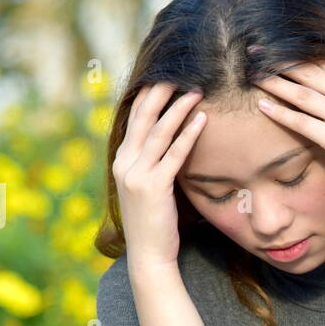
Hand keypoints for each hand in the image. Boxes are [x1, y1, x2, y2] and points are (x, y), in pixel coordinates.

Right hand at [113, 83, 206, 273]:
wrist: (149, 255)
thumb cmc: (154, 222)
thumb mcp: (148, 187)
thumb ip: (153, 164)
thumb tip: (170, 142)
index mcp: (122, 160)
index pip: (133, 118)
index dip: (148, 94)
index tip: (164, 75)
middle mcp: (125, 163)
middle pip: (142, 117)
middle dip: (160, 91)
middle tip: (178, 70)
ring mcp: (137, 174)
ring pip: (158, 131)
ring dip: (178, 108)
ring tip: (197, 89)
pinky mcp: (154, 187)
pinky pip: (174, 154)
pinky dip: (188, 134)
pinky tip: (202, 120)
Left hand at [253, 61, 324, 208]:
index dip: (304, 54)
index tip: (282, 48)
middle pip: (314, 73)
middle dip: (282, 61)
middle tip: (257, 53)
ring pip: (305, 95)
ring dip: (276, 83)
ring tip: (254, 75)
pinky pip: (303, 122)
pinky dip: (281, 113)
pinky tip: (263, 106)